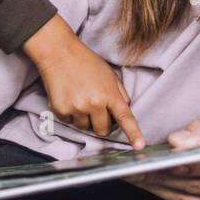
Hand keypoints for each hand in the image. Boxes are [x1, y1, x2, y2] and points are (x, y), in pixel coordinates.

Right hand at [22, 15, 144, 147]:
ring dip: (84, 119)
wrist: (59, 53)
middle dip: (101, 124)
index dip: (134, 134)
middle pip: (102, 130)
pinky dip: (69, 114)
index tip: (140, 146)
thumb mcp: (109, 74)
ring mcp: (77, 108)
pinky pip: (69, 123)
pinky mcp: (61, 110)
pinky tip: (68, 97)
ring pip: (84, 128)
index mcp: (110, 94)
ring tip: (79, 98)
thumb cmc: (86, 62)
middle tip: (94, 108)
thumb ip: (119, 94)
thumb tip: (124, 111)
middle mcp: (94, 103)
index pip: (125, 118)